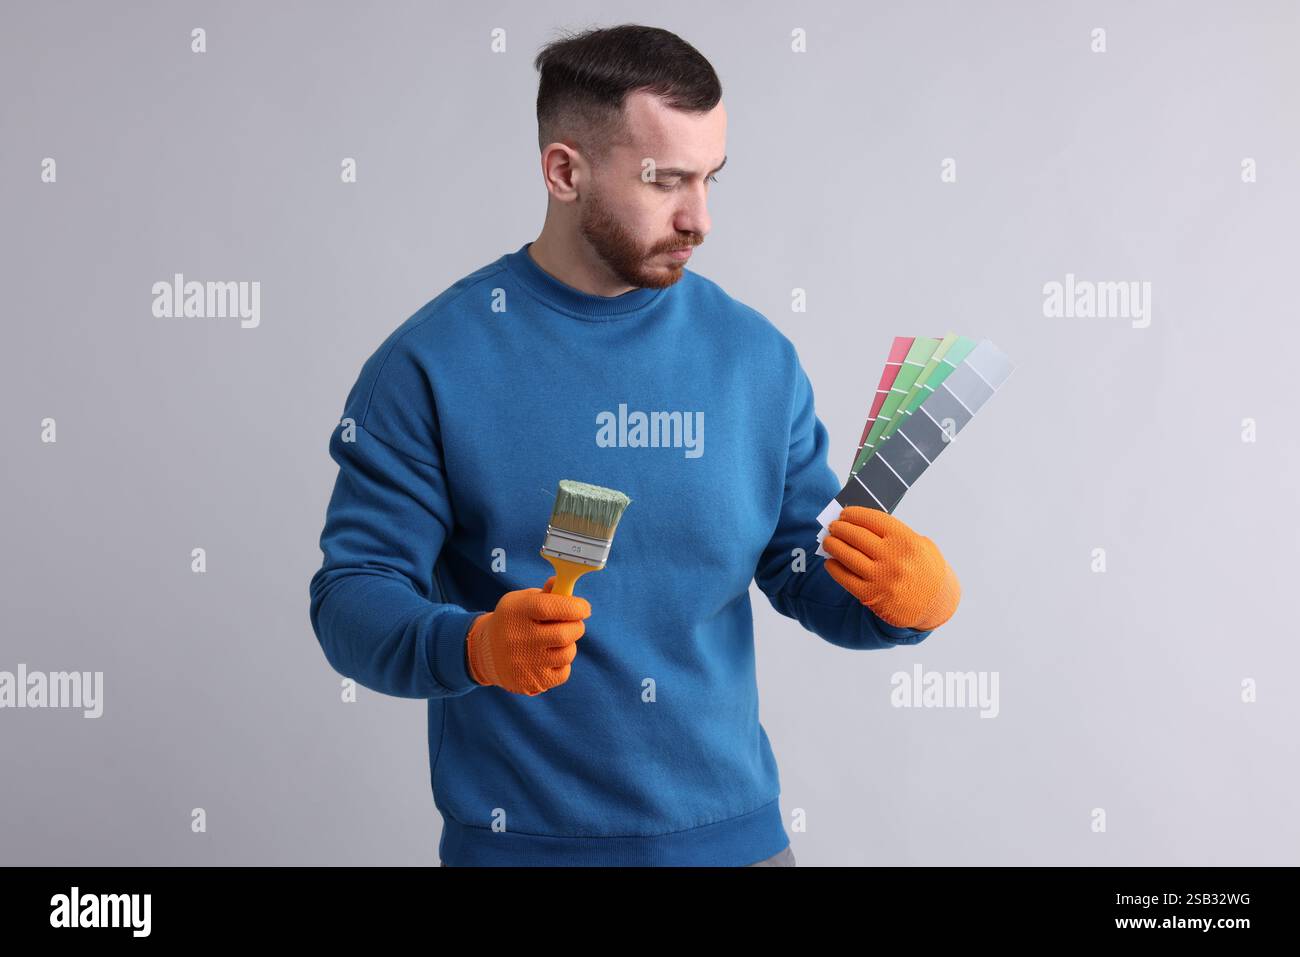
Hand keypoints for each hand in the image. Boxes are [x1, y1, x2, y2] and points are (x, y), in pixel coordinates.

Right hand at [466, 576, 589, 694]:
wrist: (486, 652)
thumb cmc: (513, 621)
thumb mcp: (522, 601)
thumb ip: (547, 594)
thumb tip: (566, 583)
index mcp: (516, 612)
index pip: (551, 607)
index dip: (574, 607)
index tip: (584, 608)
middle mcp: (518, 638)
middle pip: (565, 634)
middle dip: (576, 627)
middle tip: (573, 624)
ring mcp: (524, 663)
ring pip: (567, 654)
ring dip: (569, 645)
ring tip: (556, 641)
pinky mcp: (531, 682)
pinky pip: (564, 673)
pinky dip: (562, 664)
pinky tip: (548, 657)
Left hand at [822, 506, 960, 630]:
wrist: (936, 604)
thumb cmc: (925, 569)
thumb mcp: (919, 545)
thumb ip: (893, 534)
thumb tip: (858, 523)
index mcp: (906, 540)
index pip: (872, 519)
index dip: (854, 514)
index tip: (845, 513)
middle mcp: (893, 558)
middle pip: (856, 536)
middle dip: (840, 529)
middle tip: (833, 527)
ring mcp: (881, 578)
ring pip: (846, 556)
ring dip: (832, 546)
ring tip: (828, 542)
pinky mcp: (871, 596)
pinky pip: (845, 578)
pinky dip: (834, 568)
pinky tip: (831, 562)